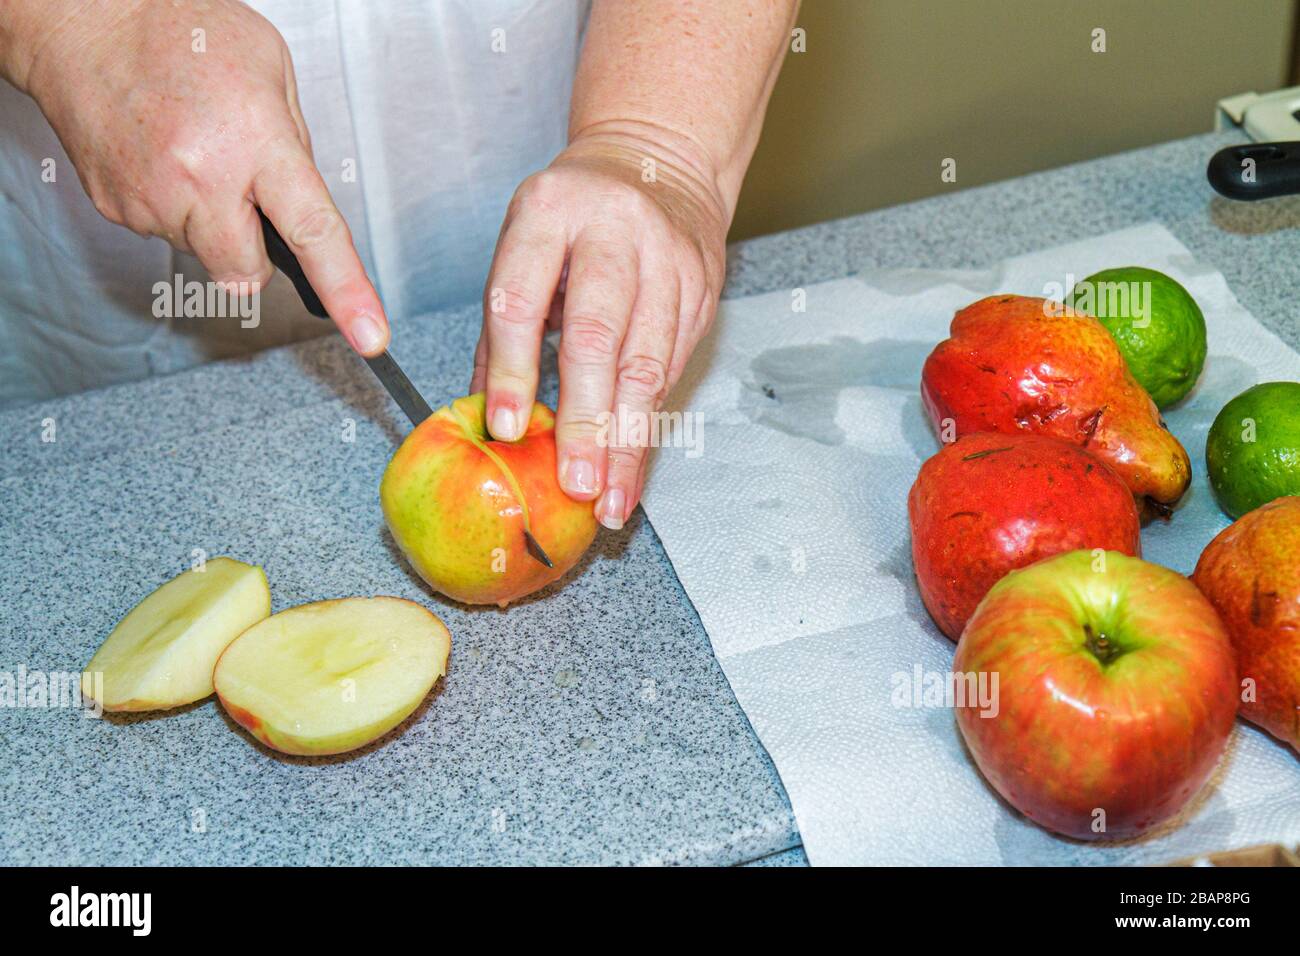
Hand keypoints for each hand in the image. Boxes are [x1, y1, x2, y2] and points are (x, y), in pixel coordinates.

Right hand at [15, 0, 387, 354]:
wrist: (86, 19)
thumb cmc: (181, 33)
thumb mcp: (271, 71)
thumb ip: (296, 147)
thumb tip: (304, 207)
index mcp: (256, 142)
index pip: (313, 232)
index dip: (346, 291)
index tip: (370, 335)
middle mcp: (202, 177)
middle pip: (248, 272)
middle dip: (256, 249)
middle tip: (243, 193)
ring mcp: (153, 198)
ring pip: (207, 254)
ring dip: (211, 221)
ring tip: (195, 154)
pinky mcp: (118, 209)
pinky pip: (165, 234)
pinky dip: (173, 207)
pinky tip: (163, 158)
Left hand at [472, 126, 727, 529]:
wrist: (661, 165)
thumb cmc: (575, 218)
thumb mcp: (523, 248)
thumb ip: (503, 332)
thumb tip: (487, 419)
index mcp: (549, 213)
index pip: (524, 299)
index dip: (515, 369)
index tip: (508, 429)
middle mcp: (613, 231)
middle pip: (598, 338)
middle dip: (587, 420)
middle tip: (574, 483)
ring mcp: (667, 261)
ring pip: (648, 364)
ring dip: (628, 440)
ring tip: (610, 497)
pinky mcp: (702, 290)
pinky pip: (674, 370)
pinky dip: (652, 424)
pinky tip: (634, 465)